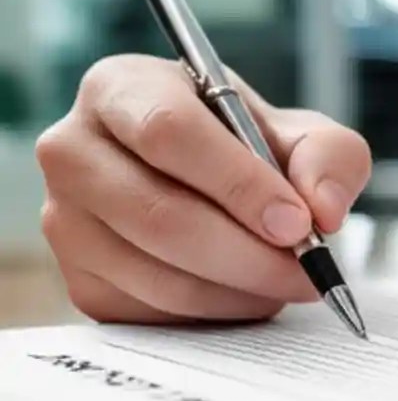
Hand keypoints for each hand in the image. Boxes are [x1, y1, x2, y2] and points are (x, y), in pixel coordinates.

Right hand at [36, 55, 371, 322]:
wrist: (217, 189)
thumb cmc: (251, 149)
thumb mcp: (303, 134)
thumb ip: (329, 157)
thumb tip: (324, 211)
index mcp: (121, 88)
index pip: (168, 132)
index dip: (237, 183)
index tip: (296, 223)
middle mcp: (74, 150)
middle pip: (158, 215)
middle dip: (248, 253)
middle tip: (308, 270)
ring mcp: (66, 220)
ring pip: (156, 273)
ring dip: (239, 289)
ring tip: (289, 280)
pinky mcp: (81, 280)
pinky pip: (152, 311)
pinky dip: (217, 312)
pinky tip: (250, 292)